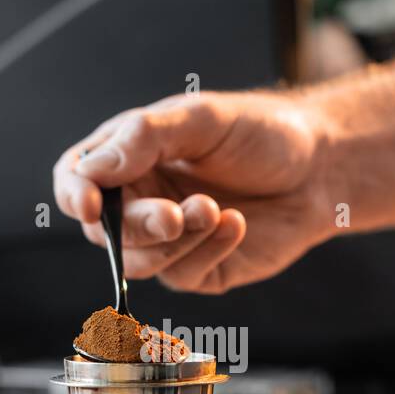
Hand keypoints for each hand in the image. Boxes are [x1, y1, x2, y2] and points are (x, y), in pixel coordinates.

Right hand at [53, 91, 334, 293]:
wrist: (320, 168)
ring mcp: (167, 240)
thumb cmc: (259, 133)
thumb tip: (95, 168)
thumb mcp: (202, 119)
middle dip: (139, 226)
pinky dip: (208, 249)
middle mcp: (139, 201)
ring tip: (216, 209)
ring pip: (140, 262)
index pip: (76, 180)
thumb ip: (144, 137)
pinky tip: (236, 222)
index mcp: (127, 158)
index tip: (90, 206)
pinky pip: (182, 275)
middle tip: (176, 214)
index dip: (74, 195)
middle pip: (105, 231)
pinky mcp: (199, 269)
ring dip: (177, 240)